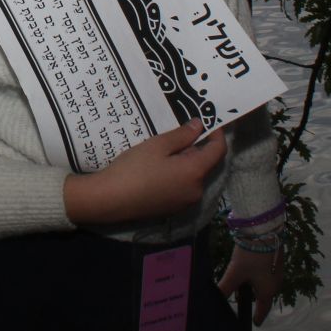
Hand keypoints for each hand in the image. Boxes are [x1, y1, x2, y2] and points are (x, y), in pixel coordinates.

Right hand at [63, 118, 226, 224]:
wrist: (112, 199)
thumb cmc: (135, 168)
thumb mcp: (157, 145)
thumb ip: (182, 135)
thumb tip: (199, 126)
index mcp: (196, 172)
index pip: (218, 151)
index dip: (216, 134)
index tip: (207, 121)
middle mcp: (197, 190)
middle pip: (205, 164)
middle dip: (196, 148)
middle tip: (176, 134)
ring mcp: (186, 202)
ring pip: (193, 176)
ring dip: (186, 162)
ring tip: (163, 152)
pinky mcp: (174, 209)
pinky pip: (183, 187)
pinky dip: (178, 176)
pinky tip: (157, 170)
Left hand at [219, 242, 283, 324]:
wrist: (264, 231)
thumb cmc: (251, 255)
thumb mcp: (235, 272)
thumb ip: (226, 287)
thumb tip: (215, 299)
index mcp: (268, 291)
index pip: (263, 309)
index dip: (257, 316)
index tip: (255, 323)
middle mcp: (276, 284)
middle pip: (263, 296)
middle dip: (253, 299)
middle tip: (242, 301)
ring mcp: (277, 272)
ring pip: (264, 284)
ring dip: (253, 286)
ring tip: (241, 285)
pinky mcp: (275, 260)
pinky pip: (265, 274)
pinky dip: (256, 276)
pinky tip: (247, 270)